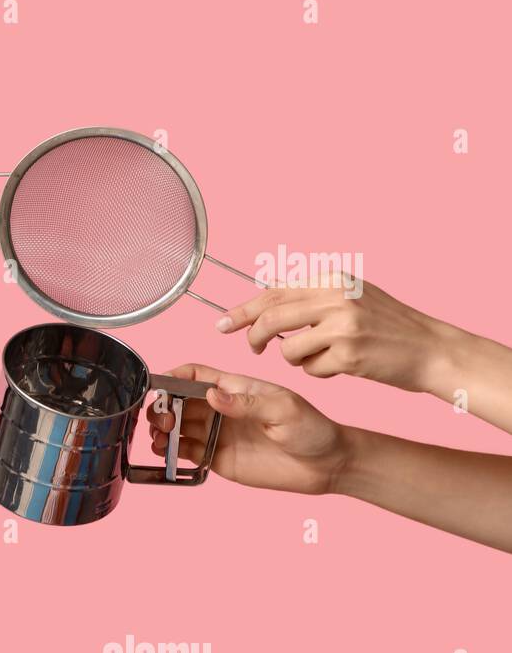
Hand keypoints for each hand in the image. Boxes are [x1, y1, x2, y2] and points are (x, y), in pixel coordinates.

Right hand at [146, 364, 351, 494]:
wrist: (326, 466)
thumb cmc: (312, 429)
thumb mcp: (283, 409)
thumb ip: (246, 403)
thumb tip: (212, 394)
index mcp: (234, 388)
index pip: (194, 375)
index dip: (172, 377)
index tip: (158, 386)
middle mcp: (220, 409)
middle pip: (177, 401)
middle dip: (161, 406)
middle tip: (162, 418)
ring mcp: (216, 434)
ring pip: (176, 426)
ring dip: (161, 429)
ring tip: (159, 436)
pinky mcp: (216, 458)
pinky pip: (184, 452)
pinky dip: (168, 451)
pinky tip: (163, 452)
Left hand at [214, 274, 453, 393]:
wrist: (431, 350)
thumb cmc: (389, 327)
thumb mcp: (353, 296)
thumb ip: (313, 295)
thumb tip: (266, 296)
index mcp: (334, 280)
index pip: (273, 293)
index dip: (243, 310)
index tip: (221, 324)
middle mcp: (336, 298)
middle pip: (270, 318)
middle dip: (252, 337)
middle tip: (252, 350)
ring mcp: (342, 326)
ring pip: (287, 349)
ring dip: (296, 359)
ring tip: (320, 357)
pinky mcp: (349, 354)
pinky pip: (310, 370)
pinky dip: (318, 373)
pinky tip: (341, 366)